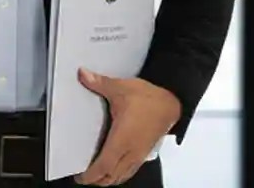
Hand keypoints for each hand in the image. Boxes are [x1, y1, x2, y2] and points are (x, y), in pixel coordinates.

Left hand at [74, 68, 180, 185]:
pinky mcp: (145, 151)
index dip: (91, 175)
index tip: (81, 177)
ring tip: (98, 176)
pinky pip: (131, 169)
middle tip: (85, 177)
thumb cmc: (150, 99)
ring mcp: (139, 153)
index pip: (104, 165)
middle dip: (97, 180)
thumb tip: (83, 75)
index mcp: (122, 139)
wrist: (172, 103)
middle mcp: (131, 150)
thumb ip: (100, 83)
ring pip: (123, 175)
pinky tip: (116, 168)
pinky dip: (121, 173)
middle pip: (112, 175)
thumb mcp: (121, 88)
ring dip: (109, 178)